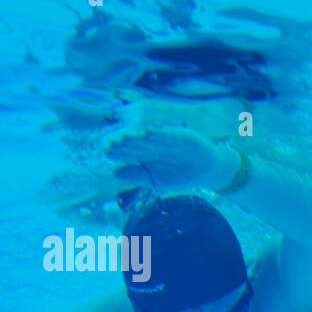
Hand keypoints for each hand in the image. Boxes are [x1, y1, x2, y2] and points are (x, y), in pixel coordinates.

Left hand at [104, 126, 231, 192]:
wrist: (205, 170)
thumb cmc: (178, 175)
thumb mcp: (156, 180)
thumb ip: (137, 175)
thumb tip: (114, 172)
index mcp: (146, 155)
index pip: (129, 152)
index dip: (118, 151)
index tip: (106, 151)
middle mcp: (154, 145)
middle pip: (137, 142)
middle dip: (124, 142)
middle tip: (111, 142)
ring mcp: (167, 139)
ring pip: (149, 137)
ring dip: (138, 136)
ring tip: (125, 136)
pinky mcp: (181, 135)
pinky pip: (168, 134)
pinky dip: (159, 133)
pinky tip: (148, 131)